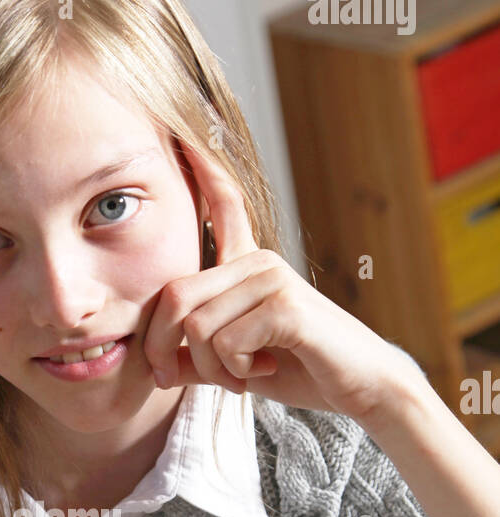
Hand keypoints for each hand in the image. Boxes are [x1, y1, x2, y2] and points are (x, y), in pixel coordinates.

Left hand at [143, 144, 418, 424]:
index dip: (203, 169)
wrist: (360, 387)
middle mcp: (258, 262)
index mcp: (247, 266)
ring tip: (242, 375)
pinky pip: (226, 342)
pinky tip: (264, 368)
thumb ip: (197, 358)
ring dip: (211, 368)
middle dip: (164, 349)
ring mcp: (273, 278)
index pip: (223, 206)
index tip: (186, 129)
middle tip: (176, 377)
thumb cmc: (300, 370)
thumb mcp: (236, 364)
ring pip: (196, 327)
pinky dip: (235, 370)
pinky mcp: (286, 304)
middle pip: (174, 296)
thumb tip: (156, 365)